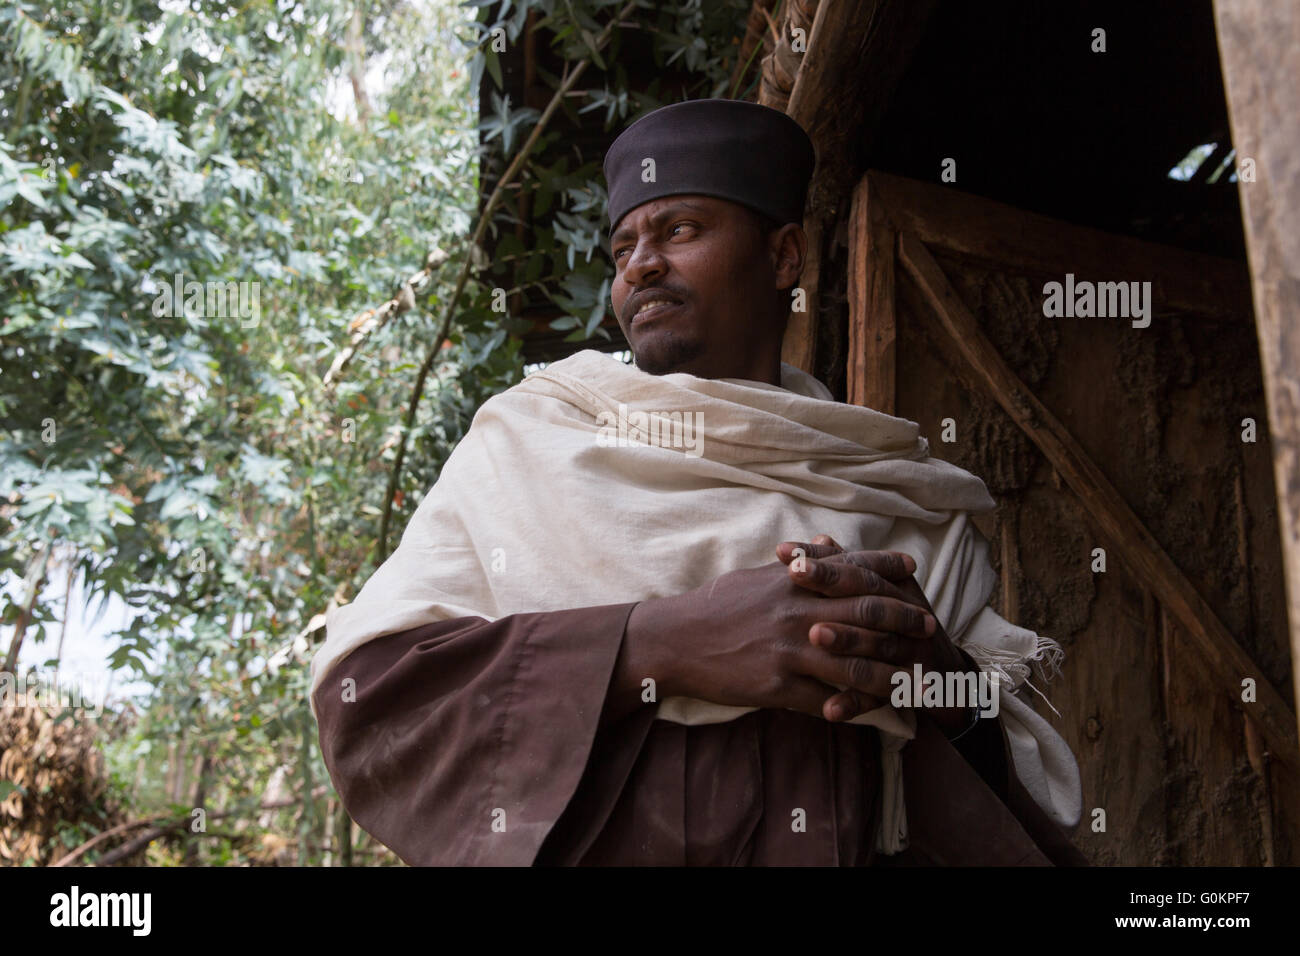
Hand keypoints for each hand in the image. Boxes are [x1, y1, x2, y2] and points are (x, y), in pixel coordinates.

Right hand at [621, 542, 932, 720]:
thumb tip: (828, 545)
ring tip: (916, 681)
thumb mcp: (758, 575)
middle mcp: (797, 611)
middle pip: (866, 615)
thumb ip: (799, 564)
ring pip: (856, 665)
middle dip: (903, 621)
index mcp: (793, 581)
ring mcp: (789, 651)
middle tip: (927, 628)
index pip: (852, 568)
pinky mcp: (778, 686)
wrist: (676, 640)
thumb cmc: (717, 605)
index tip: (913, 572)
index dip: (886, 569)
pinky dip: (854, 708)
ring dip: (892, 675)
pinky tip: (873, 713)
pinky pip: (828, 700)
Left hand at [777, 535, 974, 730]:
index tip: (783, 551)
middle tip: (793, 575)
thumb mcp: (879, 596)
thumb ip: (850, 569)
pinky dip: (856, 703)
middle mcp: (904, 612)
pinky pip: (881, 696)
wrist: (945, 680)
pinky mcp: (911, 687)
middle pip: (865, 593)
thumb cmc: (899, 630)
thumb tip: (821, 539)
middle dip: (830, 583)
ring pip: (877, 642)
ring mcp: (910, 650)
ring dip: (846, 639)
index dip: (821, 557)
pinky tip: (830, 711)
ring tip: (813, 635)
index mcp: (892, 587)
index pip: (854, 565)